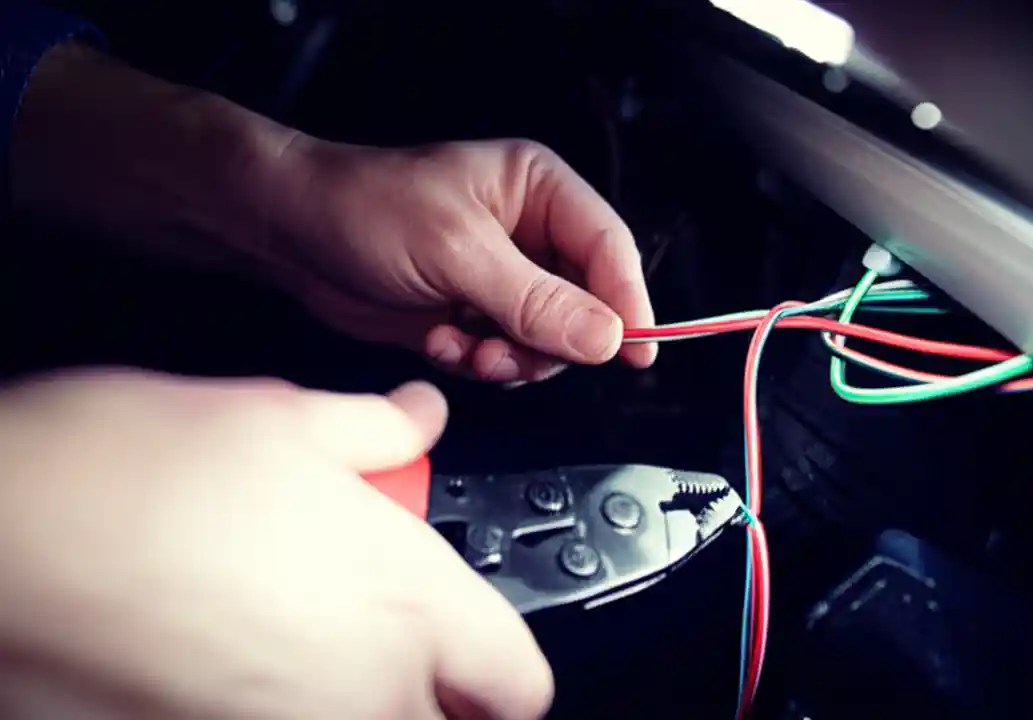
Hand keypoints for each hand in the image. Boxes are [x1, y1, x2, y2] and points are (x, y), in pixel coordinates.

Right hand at [0, 369, 552, 719]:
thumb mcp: (288, 417)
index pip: (520, 685)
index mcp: (410, 600)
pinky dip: (283, 703)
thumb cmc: (140, 471)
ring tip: (300, 623)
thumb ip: (380, 428)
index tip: (486, 646)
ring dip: (356, 694)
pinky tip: (240, 647)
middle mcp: (363, 684)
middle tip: (387, 627)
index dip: (508, 666)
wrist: (13, 530)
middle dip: (434, 685)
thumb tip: (416, 415)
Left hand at [12, 45, 655, 384]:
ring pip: (548, 339)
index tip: (639, 349)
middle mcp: (527, 232)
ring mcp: (500, 277)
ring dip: (513, 357)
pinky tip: (445, 342)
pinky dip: (481, 363)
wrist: (289, 235)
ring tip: (468, 346)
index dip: (629, 301)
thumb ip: (535, 300)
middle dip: (552, 339)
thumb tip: (605, 335)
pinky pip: (508, 356)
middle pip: (585, 303)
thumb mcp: (458, 252)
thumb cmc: (363, 208)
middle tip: (511, 349)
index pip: (608, 249)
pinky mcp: (472, 314)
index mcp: (537, 190)